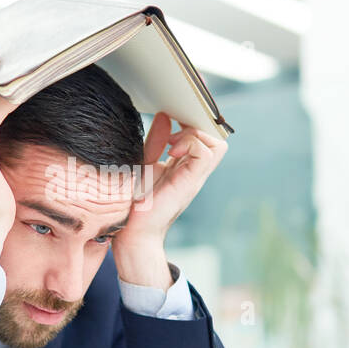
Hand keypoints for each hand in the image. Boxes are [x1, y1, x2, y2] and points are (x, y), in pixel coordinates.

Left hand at [113, 112, 226, 287]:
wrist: (132, 231)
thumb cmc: (135, 202)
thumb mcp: (145, 162)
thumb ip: (155, 140)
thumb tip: (164, 116)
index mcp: (184, 166)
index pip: (204, 138)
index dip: (194, 122)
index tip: (173, 117)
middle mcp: (193, 171)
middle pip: (216, 140)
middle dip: (198, 125)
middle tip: (174, 128)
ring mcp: (194, 177)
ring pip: (217, 145)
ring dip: (195, 135)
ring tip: (172, 141)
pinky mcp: (190, 182)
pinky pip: (205, 154)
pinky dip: (191, 144)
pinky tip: (171, 149)